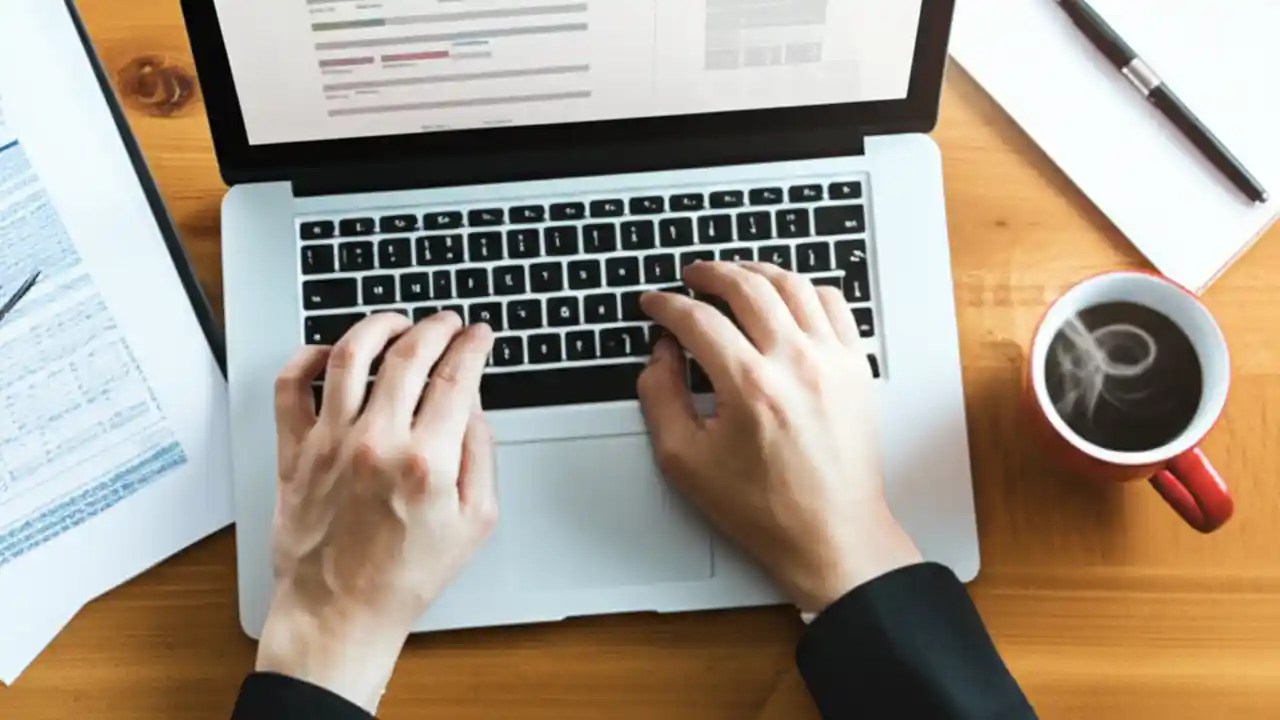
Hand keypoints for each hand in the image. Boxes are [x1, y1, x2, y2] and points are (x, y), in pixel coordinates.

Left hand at [259, 312, 497, 711]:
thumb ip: (480, 457)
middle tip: (446, 322)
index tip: (479, 336)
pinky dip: (305, 358)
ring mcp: (330, 445)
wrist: (341, 613)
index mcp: (426, 462)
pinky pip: (290, 388)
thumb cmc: (405, 577)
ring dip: (377, 326)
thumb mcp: (474, 523)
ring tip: (395, 322)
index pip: (456, 378)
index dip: (473, 346)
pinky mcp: (295, 454)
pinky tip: (328, 353)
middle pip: (408, 355)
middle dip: (435, 327)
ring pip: (349, 356)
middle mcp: (376, 444)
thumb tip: (472, 408)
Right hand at [638, 263, 921, 613]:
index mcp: (750, 387)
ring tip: (734, 276)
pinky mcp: (855, 368)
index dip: (666, 305)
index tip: (655, 304)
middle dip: (710, 273)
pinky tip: (786, 297)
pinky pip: (833, 304)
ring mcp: (832, 361)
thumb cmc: (764, 508)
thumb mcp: (686, 461)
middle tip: (690, 277)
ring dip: (756, 272)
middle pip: (747, 286)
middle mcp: (795, 364)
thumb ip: (660, 398)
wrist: (831, 535)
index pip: (698, 319)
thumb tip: (661, 355)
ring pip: (793, 285)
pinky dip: (804, 289)